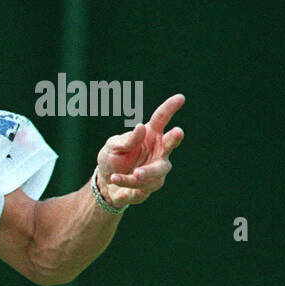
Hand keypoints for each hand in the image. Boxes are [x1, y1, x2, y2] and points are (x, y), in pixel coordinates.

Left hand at [95, 94, 185, 208]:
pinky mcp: (148, 188)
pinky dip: (127, 183)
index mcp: (149, 136)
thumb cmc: (112, 159)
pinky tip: (115, 179)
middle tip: (177, 132)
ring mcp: (156, 171)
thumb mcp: (113, 146)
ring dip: (146, 172)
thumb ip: (127, 139)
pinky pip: (141, 187)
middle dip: (174, 139)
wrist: (104, 184)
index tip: (180, 98)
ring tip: (135, 173)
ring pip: (158, 171)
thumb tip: (141, 127)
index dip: (170, 108)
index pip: (161, 119)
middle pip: (170, 145)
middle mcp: (158, 152)